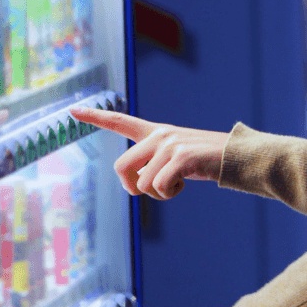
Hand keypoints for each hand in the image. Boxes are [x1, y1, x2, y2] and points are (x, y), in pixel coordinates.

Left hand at [69, 107, 228, 199]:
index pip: (120, 121)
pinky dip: (170, 194)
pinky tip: (185, 184)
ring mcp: (170, 144)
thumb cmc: (204, 161)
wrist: (235, 156)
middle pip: (121, 168)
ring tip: (177, 183)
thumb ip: (153, 162)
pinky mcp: (181, 156)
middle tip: (154, 188)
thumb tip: (135, 182)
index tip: (72, 111)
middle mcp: (159, 134)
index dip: (95, 118)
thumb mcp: (175, 158)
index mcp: (155, 132)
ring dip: (158, 194)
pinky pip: (159, 187)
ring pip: (142, 183)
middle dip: (133, 187)